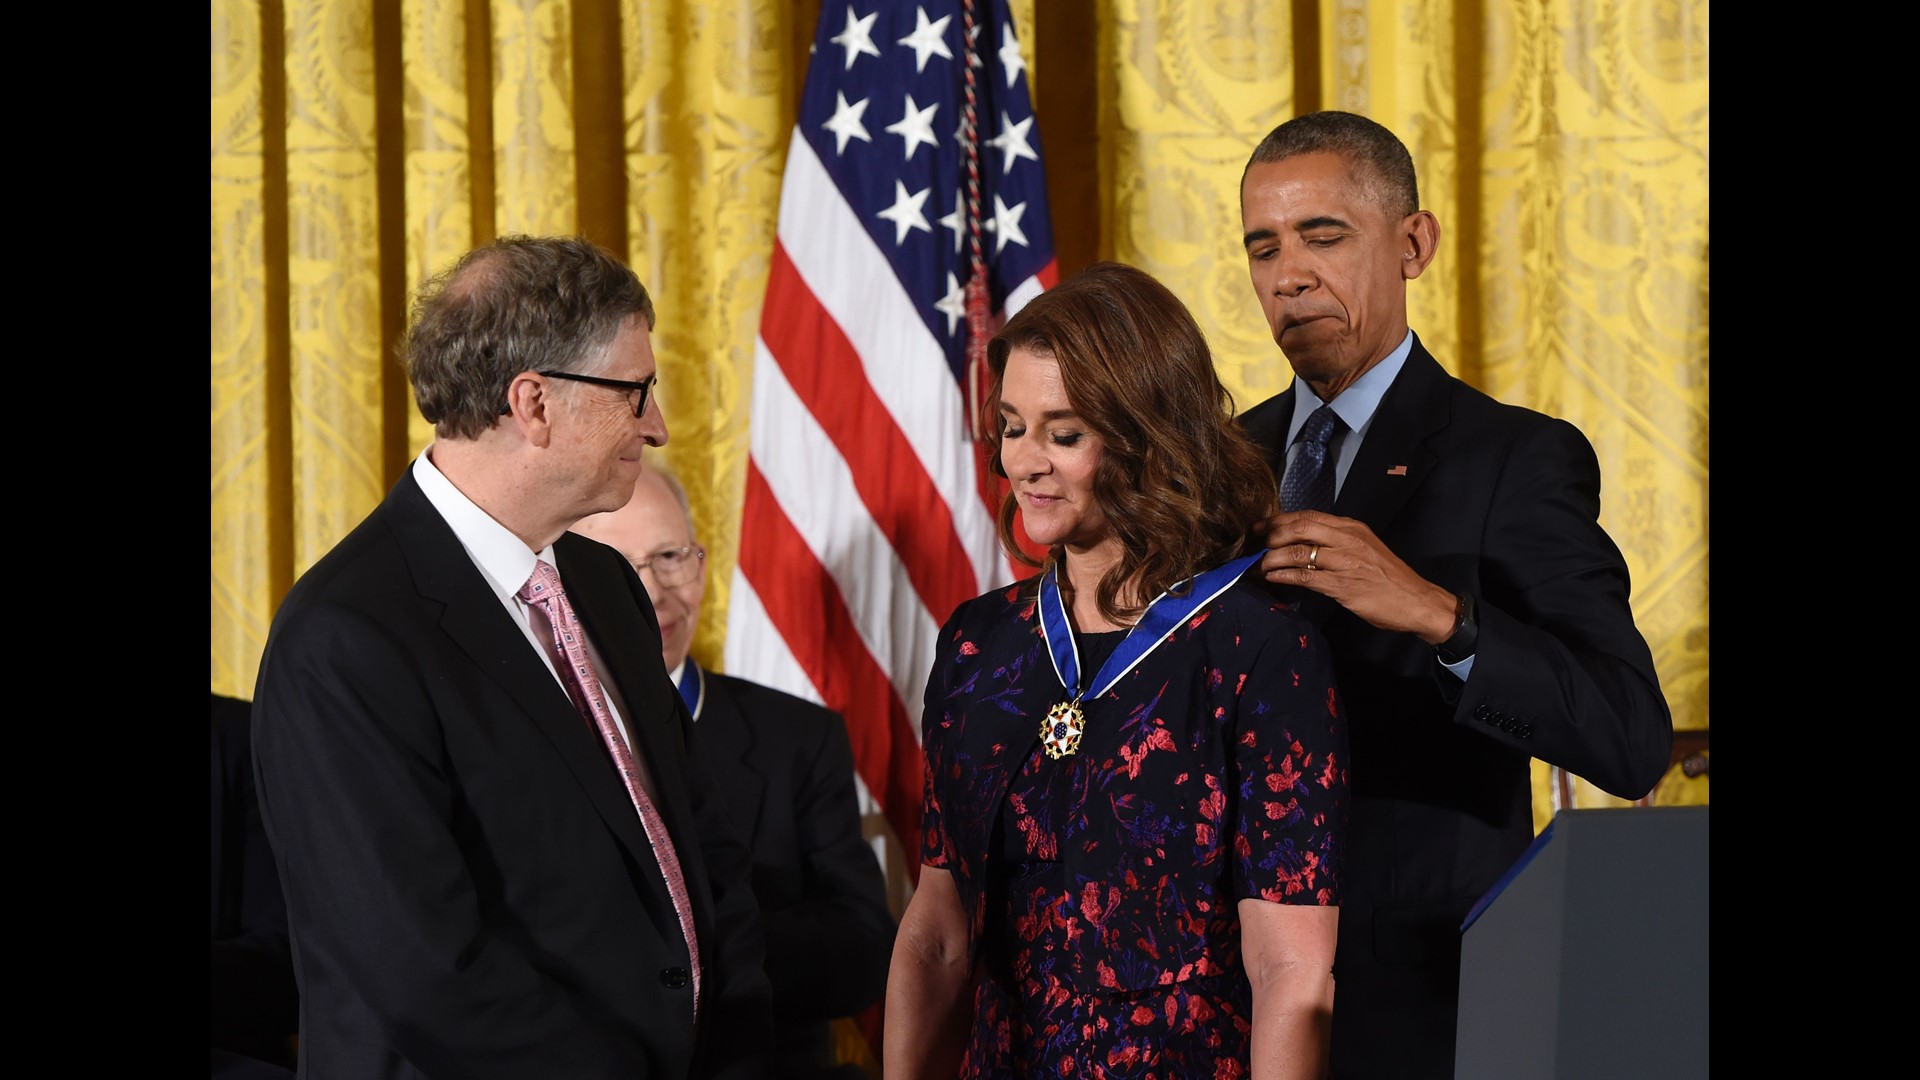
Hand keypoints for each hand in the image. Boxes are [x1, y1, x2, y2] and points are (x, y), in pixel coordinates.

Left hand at [1254, 510, 1458, 642]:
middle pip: (1299, 528)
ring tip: (1256, 565)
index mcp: (1351, 528)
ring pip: (1298, 552)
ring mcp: (1345, 562)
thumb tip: (1302, 541)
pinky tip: (1271, 578)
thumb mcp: (1364, 547)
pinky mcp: (1343, 586)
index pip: (1307, 516)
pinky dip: (1283, 576)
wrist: (1416, 600)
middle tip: (1253, 544)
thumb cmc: (1388, 577)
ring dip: (1271, 558)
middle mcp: (1347, 539)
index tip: (1260, 526)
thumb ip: (1337, 541)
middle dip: (1271, 534)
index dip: (1279, 520)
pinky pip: (1305, 577)